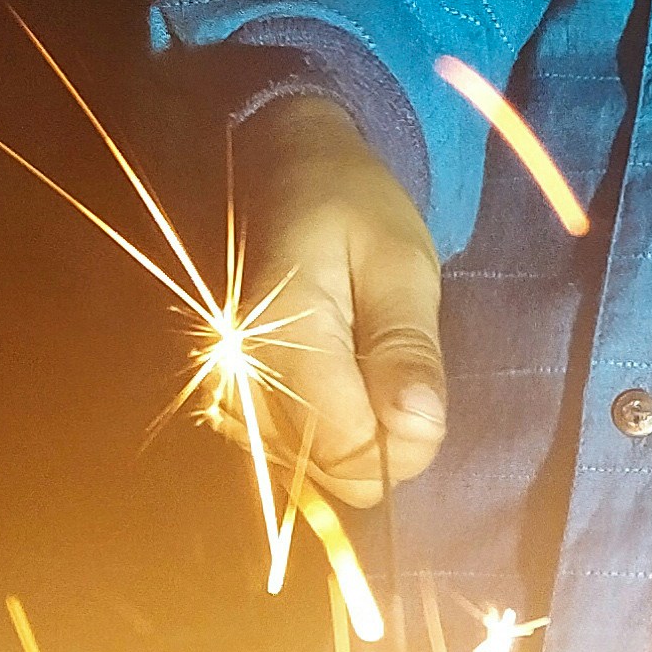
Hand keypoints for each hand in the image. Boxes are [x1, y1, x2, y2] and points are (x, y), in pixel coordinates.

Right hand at [235, 95, 445, 506]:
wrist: (289, 178)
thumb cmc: (354, 210)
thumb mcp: (403, 263)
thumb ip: (408, 348)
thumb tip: (420, 427)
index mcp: (284, 336)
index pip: (350, 448)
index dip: (404, 436)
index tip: (418, 383)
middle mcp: (242, 379)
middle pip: (334, 473)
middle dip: (384, 439)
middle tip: (393, 364)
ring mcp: (232, 398)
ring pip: (319, 472)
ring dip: (359, 432)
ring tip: (363, 358)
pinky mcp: (235, 408)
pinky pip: (300, 456)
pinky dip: (333, 429)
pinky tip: (339, 376)